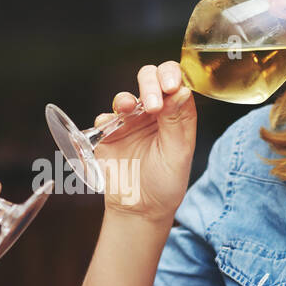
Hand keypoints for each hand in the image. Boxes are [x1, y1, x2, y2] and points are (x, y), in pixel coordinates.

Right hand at [91, 61, 195, 221]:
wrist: (139, 209)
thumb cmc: (165, 184)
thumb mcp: (177, 154)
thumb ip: (177, 121)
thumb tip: (181, 91)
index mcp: (176, 114)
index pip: (176, 82)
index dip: (172, 76)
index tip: (170, 86)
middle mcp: (154, 113)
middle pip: (150, 80)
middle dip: (149, 84)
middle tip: (151, 104)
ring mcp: (130, 122)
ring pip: (125, 96)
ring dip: (125, 98)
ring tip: (126, 107)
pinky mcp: (109, 135)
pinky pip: (104, 119)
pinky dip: (106, 120)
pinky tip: (110, 127)